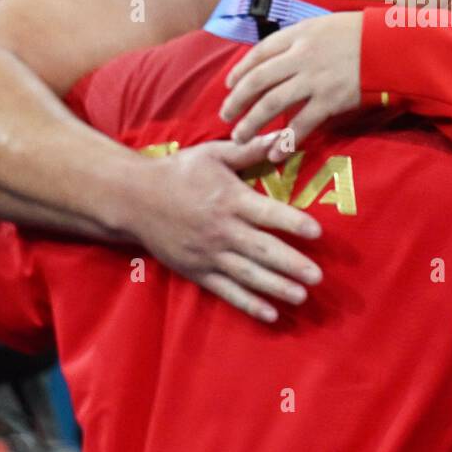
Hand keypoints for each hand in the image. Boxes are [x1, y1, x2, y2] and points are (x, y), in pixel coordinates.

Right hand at [117, 133, 322, 322]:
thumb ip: (251, 150)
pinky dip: (248, 304)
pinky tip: (270, 314)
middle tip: (317, 276)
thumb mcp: (214, 154)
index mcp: (229, 200)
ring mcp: (209, 254)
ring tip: (301, 297)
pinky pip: (226, 291)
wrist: (134, 199)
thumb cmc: (179, 172)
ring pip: (247, 275)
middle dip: (291, 264)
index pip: (268, 214)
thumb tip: (285, 138)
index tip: (317, 232)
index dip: (293, 223)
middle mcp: (222, 230)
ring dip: (276, 287)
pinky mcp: (197, 271)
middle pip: (262, 250)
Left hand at [221, 11, 363, 159]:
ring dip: (251, 123)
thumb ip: (300, 41)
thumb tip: (279, 58)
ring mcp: (314, 80)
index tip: (229, 85)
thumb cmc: (361, 33)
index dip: (239, 71)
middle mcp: (300, 57)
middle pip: (257, 81)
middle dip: (236, 101)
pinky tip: (275, 153)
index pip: (258, 54)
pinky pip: (301, 124)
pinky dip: (285, 140)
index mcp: (298, 35)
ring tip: (239, 137)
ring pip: (272, 104)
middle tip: (225, 116)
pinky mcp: (330, 101)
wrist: (391, 46)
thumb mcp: (325, 26)